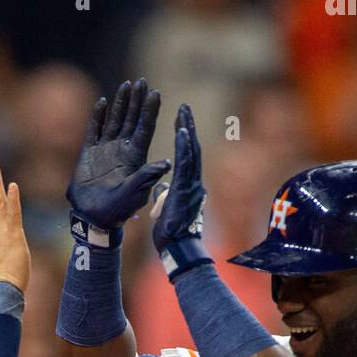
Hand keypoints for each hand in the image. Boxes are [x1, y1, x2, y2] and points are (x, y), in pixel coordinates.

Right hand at [67, 78, 170, 231]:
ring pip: (115, 120)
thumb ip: (147, 177)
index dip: (150, 111)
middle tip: (142, 82)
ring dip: (120, 103)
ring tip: (126, 85)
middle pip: (132, 119)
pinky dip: (97, 116)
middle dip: (137, 101)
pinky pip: (94, 130)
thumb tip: (167, 163)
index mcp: (135, 157)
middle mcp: (122, 149)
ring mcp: (105, 149)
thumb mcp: (135, 194)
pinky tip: (102, 102)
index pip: (145, 128)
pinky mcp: (89, 152)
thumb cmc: (117, 210)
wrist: (93, 218)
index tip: (155, 93)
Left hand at [152, 104, 206, 253]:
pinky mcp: (186, 189)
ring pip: (191, 152)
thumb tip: (163, 185)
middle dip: (188, 127)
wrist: (177, 248)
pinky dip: (184, 147)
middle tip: (184, 108)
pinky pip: (185, 164)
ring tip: (183, 111)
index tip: (181, 121)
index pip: (187, 156)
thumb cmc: (172, 233)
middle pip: (191, 148)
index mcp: (188, 185)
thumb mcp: (168, 208)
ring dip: (187, 130)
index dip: (185, 138)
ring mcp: (192, 185)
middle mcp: (194, 182)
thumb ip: (167, 193)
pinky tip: (181, 131)